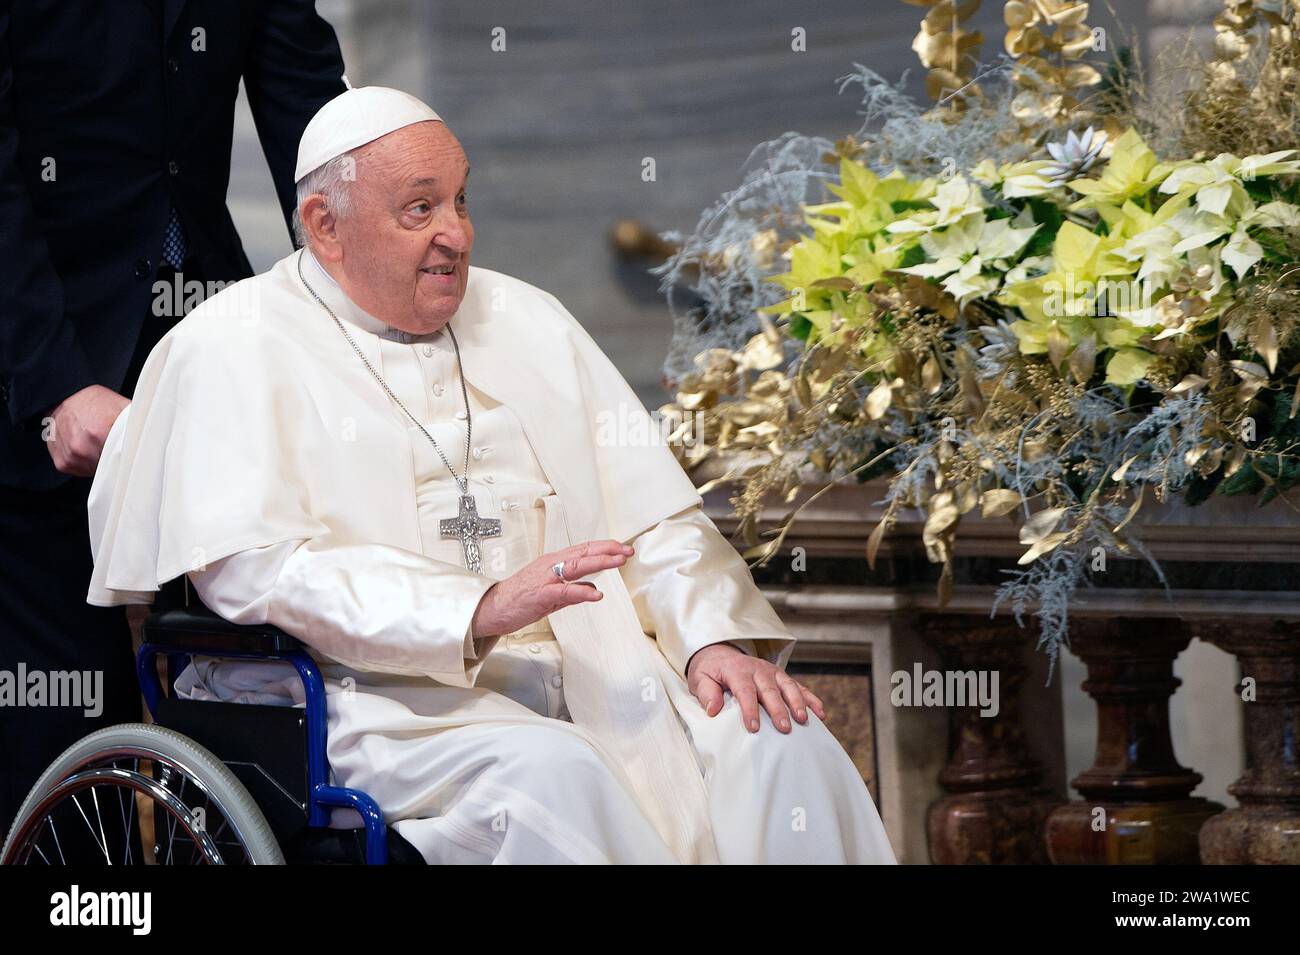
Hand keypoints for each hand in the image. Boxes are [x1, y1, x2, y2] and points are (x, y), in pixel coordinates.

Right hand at [43, 385, 129, 475]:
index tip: (131, 452)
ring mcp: (71, 457)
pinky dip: (85, 463)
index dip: (129, 457)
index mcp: (99, 434)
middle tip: (111, 443)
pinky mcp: (62, 462)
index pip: (123, 460)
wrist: (65, 397)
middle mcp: (82, 448)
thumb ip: (136, 424)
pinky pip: (81, 470)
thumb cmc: (96, 402)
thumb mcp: (122, 407)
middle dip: (114, 459)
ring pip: (95, 471)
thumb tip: (154, 437)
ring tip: (97, 443)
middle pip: (109, 468)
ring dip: (99, 462)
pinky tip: (85, 447)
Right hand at [470, 539, 633, 637]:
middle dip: (608, 550)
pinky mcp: (540, 595)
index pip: (583, 550)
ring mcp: (545, 579)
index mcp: (553, 562)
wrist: (492, 609)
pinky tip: (595, 593)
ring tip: (618, 561)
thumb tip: (593, 587)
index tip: (623, 549)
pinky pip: (563, 591)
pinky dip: (581, 591)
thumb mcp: (551, 593)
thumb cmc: (519, 599)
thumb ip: (573, 590)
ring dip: (599, 562)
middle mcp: (550, 565)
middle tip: (627, 551)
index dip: (605, 548)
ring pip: (575, 566)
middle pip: (583, 553)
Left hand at [686, 643, 824, 734]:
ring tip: (803, 720)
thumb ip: (706, 693)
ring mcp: (771, 671)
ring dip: (797, 702)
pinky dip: (810, 698)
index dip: (749, 709)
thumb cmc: (709, 671)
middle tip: (784, 728)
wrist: (718, 653)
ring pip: (787, 685)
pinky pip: (798, 686)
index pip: (744, 690)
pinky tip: (820, 712)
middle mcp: (757, 668)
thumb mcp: (700, 679)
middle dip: (778, 709)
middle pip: (769, 689)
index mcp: (736, 670)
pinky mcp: (780, 676)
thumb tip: (713, 710)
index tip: (754, 727)